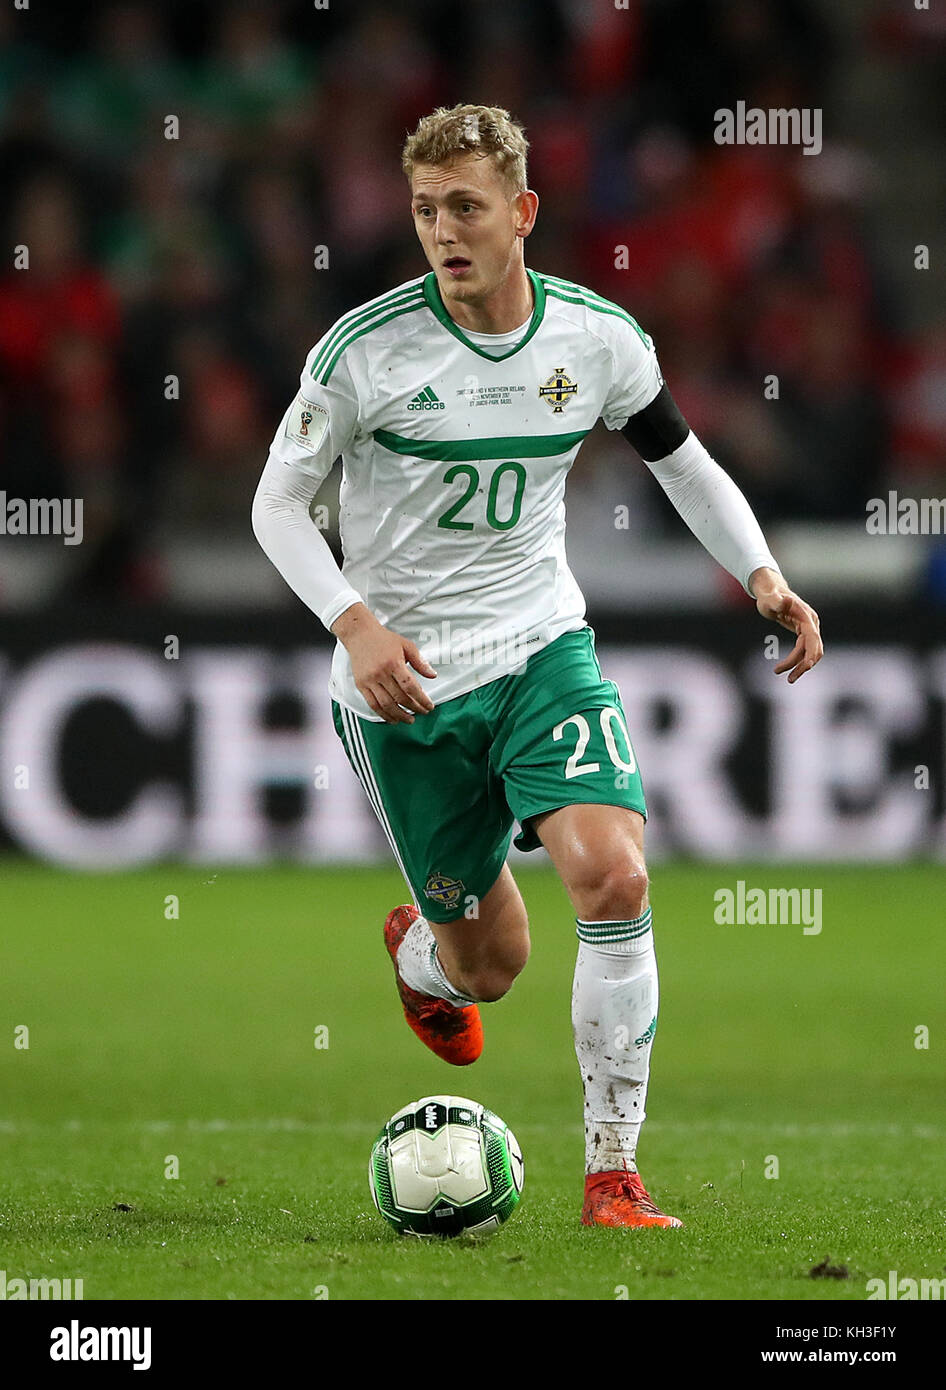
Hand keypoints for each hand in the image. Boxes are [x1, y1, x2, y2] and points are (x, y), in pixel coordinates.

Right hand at [331, 603, 436, 723]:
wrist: (359, 634)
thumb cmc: (384, 639)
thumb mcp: (406, 645)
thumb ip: (420, 662)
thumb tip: (433, 675)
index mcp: (394, 663)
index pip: (410, 687)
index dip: (421, 699)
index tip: (429, 706)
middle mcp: (380, 673)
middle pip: (399, 697)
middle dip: (413, 708)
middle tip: (422, 712)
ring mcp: (369, 680)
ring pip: (386, 704)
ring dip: (399, 715)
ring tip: (409, 719)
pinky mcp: (361, 685)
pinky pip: (372, 704)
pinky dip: (383, 714)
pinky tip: (392, 718)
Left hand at [749, 567, 822, 683]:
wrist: (771, 590)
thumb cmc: (768, 595)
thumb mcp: (768, 598)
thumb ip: (774, 600)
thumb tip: (782, 601)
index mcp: (806, 616)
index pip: (812, 638)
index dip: (810, 653)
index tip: (805, 667)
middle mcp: (811, 623)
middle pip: (814, 648)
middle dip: (804, 665)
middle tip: (790, 680)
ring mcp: (809, 628)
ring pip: (809, 651)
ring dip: (800, 666)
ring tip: (788, 679)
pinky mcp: (803, 632)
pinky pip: (804, 649)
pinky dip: (798, 660)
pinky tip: (786, 668)